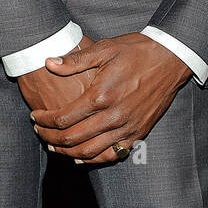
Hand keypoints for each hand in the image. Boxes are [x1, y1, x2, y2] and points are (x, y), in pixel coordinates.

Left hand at [30, 31, 191, 164]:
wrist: (172, 57)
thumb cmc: (138, 50)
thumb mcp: (106, 48)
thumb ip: (76, 59)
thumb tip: (49, 63)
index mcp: (101, 96)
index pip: (63, 118)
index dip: (44, 119)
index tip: (35, 116)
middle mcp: (113, 116)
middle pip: (72, 139)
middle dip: (50, 137)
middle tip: (39, 131)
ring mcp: (126, 127)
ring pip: (89, 152)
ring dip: (67, 152)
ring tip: (54, 144)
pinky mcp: (138, 132)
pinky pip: (111, 155)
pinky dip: (93, 159)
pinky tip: (81, 156)